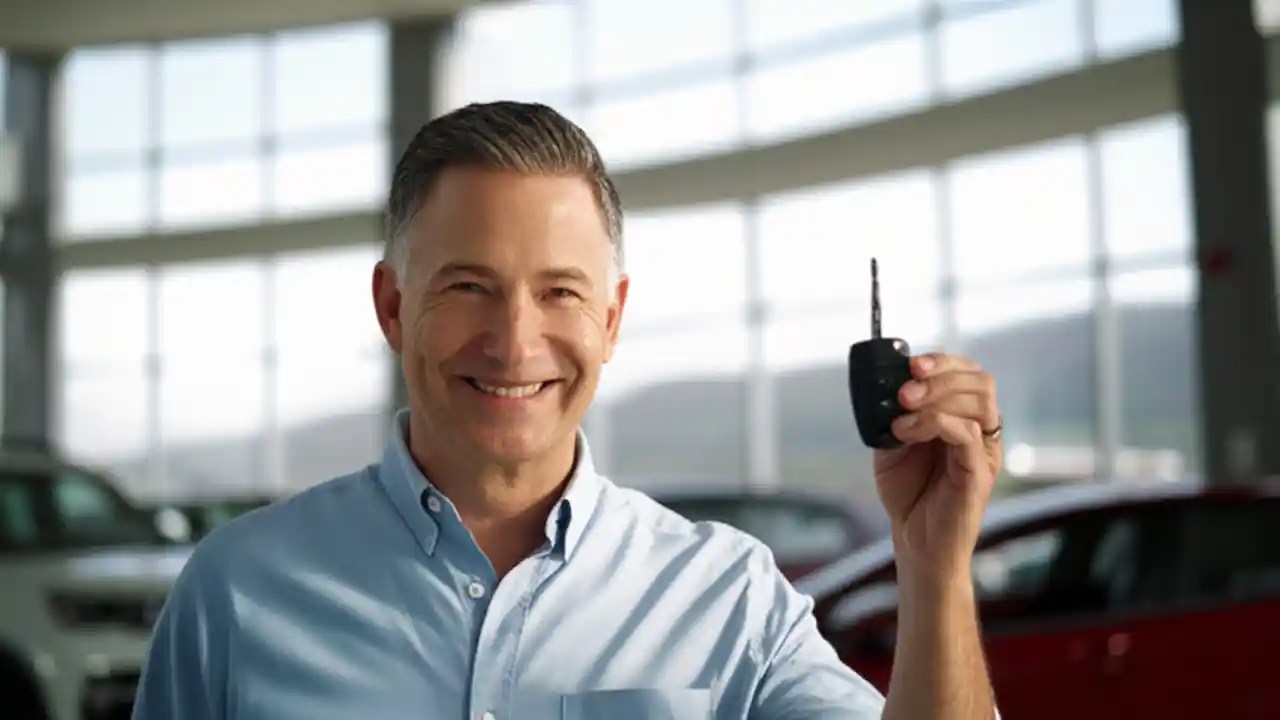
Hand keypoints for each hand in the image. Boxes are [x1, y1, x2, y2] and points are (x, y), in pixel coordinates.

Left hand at [873, 353, 1001, 583]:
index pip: (969, 373)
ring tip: (902, 412)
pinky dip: (934, 422)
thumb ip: (895, 414)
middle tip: (905, 390)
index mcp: (965, 418)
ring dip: (936, 397)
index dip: (943, 361)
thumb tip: (888, 385)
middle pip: (981, 381)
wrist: (915, 543)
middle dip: (940, 376)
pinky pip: (968, 432)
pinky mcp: (978, 471)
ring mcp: (984, 451)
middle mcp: (982, 431)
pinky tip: (905, 432)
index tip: (911, 364)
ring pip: (979, 401)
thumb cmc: (909, 493)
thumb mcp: (893, 443)